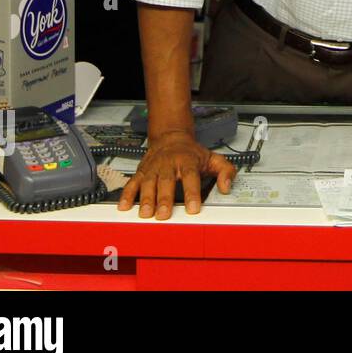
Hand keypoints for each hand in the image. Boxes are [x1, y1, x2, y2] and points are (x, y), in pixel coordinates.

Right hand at [116, 130, 236, 219]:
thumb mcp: (213, 158)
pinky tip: (124, 207)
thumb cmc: (192, 153)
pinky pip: (132, 183)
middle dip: (164, 199)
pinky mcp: (141, 172)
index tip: (193, 208)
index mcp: (187, 161)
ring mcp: (153, 168)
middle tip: (164, 215)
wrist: (170, 137)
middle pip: (166, 181)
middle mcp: (168, 164)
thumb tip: (227, 187)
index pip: (191, 177)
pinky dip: (127, 195)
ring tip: (145, 214)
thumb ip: (225, 171)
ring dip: (145, 199)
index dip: (192, 192)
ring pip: (148, 183)